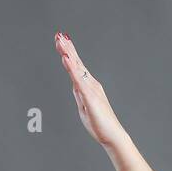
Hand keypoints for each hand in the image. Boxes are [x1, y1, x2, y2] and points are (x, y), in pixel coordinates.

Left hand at [54, 30, 125, 148]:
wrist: (112, 135)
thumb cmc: (99, 124)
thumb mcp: (84, 107)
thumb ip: (79, 95)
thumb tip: (74, 85)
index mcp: (88, 86)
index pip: (77, 66)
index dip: (69, 53)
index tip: (62, 41)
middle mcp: (90, 84)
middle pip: (76, 63)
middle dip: (67, 48)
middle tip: (58, 35)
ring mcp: (90, 89)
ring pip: (77, 68)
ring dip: (68, 53)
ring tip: (61, 41)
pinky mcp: (90, 97)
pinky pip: (78, 81)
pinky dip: (71, 69)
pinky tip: (65, 59)